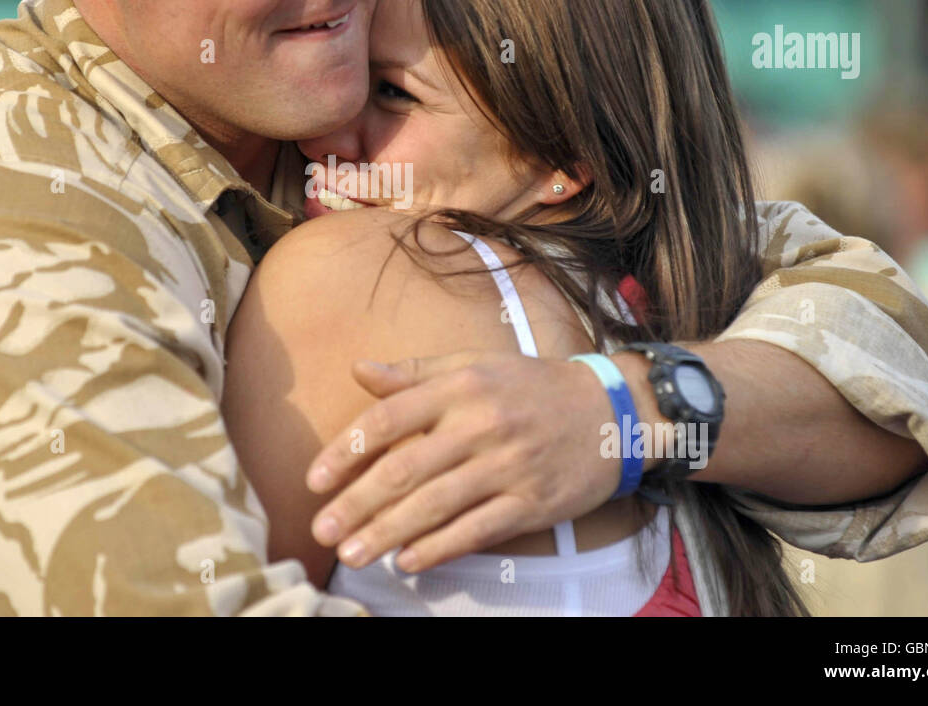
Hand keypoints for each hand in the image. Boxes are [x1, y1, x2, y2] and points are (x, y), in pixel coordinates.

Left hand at [305, 351, 642, 572]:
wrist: (612, 412)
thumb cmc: (531, 387)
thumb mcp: (474, 365)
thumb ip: (414, 373)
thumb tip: (358, 370)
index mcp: (461, 386)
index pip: (389, 419)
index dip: (346, 451)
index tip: (315, 479)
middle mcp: (481, 425)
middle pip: (404, 469)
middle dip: (356, 504)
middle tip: (321, 530)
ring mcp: (508, 466)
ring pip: (435, 506)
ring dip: (387, 533)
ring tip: (352, 553)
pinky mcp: (532, 503)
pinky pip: (478, 530)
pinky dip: (440, 548)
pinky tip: (408, 562)